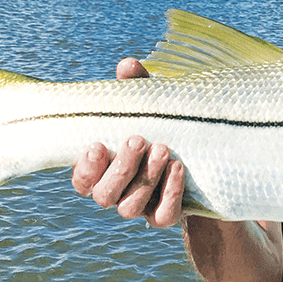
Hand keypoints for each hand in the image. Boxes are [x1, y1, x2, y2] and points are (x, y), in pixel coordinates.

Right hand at [70, 57, 186, 227]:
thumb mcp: (150, 107)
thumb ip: (136, 89)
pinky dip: (170, 194)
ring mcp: (140, 207)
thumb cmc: (162, 127)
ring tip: (163, 149)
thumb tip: (127, 65)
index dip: (85, 168)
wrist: (200, 159)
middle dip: (121, 168)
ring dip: (146, 178)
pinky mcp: (165, 215)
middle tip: (138, 139)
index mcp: (103, 170)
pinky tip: (179, 169)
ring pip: (130, 207)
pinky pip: (163, 216)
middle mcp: (116, 193)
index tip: (97, 145)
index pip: (82, 179)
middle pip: (105, 195)